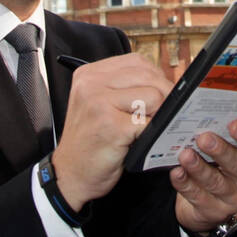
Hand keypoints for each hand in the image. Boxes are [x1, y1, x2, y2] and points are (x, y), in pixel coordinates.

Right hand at [51, 53, 171, 210]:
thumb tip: (167, 84)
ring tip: (145, 128)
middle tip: (162, 115)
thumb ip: (125, 88)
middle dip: (165, 96)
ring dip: (158, 115)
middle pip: (148, 76)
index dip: (156, 78)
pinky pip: (149, 122)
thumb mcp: (100, 104)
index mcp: (90, 74)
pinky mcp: (111, 125)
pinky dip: (152, 133)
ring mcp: (99, 103)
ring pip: (154, 96)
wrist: (70, 174)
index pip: (138, 62)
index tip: (161, 95)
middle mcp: (91, 83)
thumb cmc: (90, 141)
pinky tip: (139, 141)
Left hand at [172, 120, 236, 232]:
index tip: (234, 124)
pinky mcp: (213, 211)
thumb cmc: (219, 166)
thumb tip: (199, 112)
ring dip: (199, 167)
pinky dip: (185, 183)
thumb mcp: (227, 149)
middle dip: (221, 151)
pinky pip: (197, 196)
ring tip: (186, 154)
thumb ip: (220, 132)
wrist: (210, 203)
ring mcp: (233, 199)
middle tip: (204, 138)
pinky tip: (177, 172)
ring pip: (216, 182)